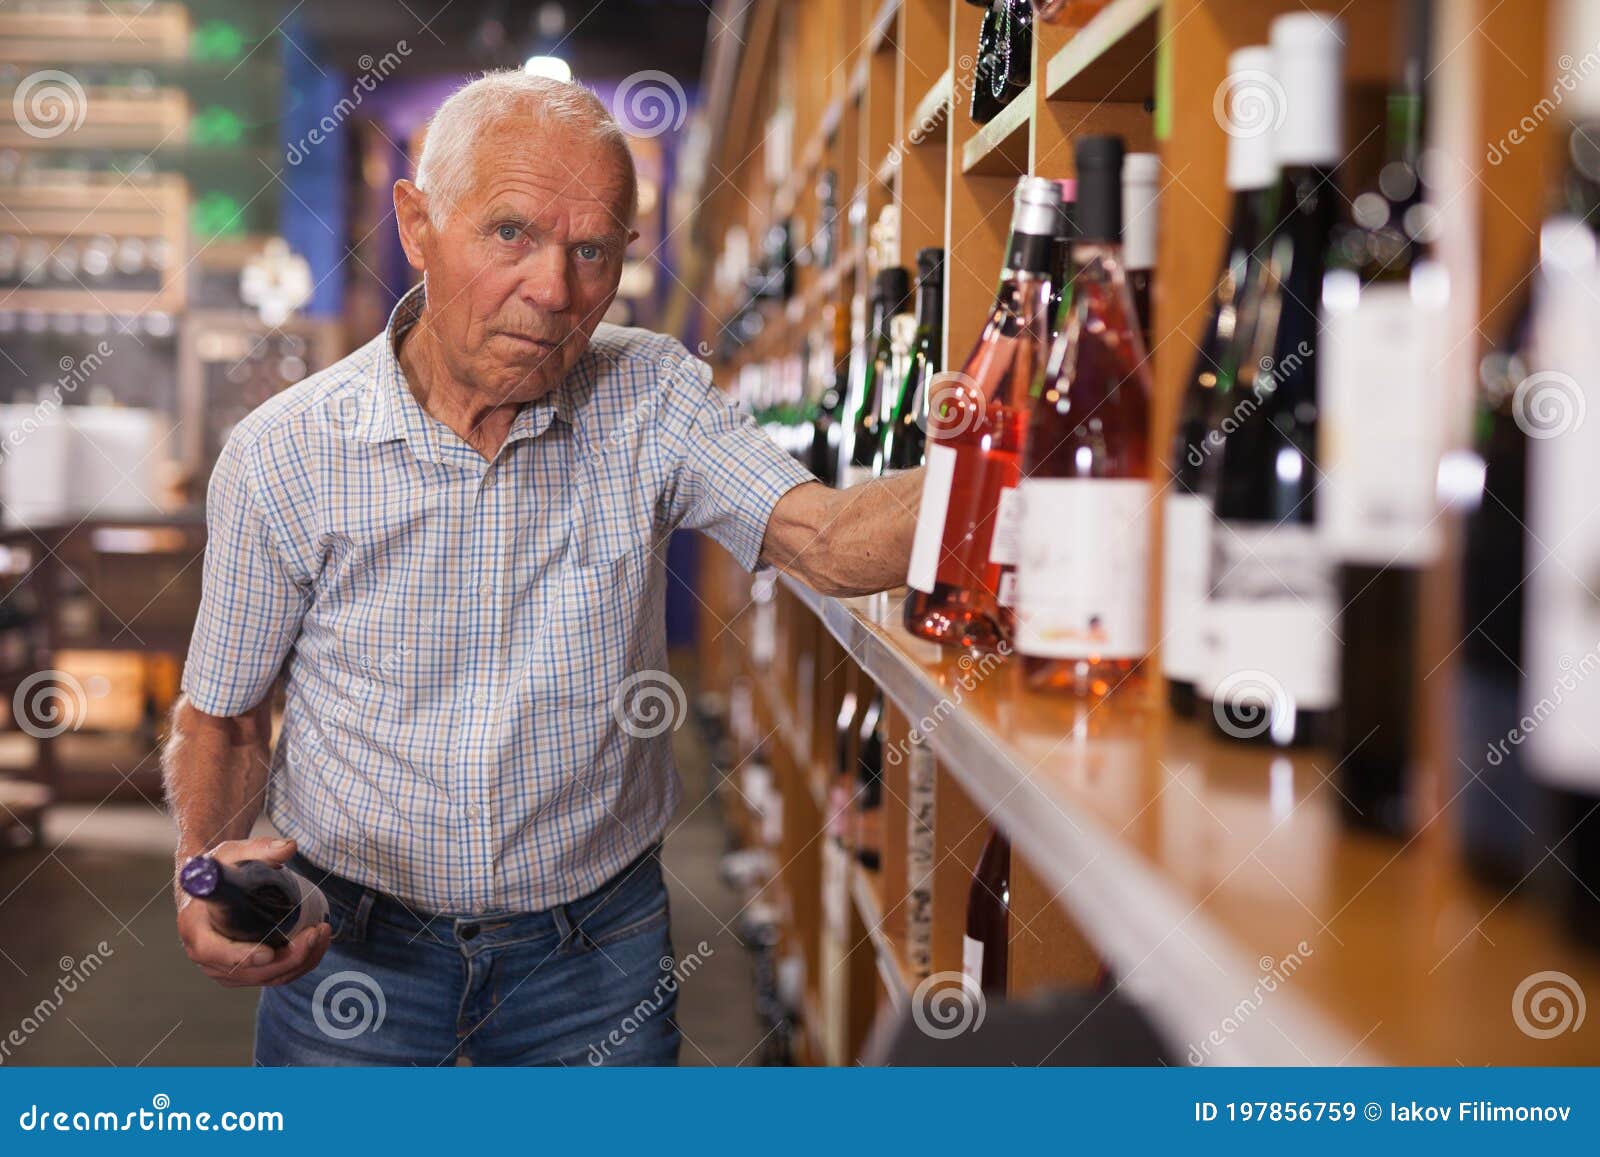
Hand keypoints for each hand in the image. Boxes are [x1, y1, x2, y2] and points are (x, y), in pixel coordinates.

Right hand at [176, 837, 329, 987]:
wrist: (214, 882)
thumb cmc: (221, 867)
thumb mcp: (234, 852)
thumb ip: (260, 848)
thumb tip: (289, 847)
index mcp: (196, 928)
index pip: (215, 951)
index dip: (242, 956)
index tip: (269, 952)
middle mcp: (205, 955)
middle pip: (248, 971)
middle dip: (287, 958)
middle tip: (315, 932)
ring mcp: (223, 967)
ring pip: (265, 977)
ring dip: (299, 962)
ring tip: (322, 933)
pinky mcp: (241, 971)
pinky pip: (270, 976)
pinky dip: (297, 965)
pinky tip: (316, 945)